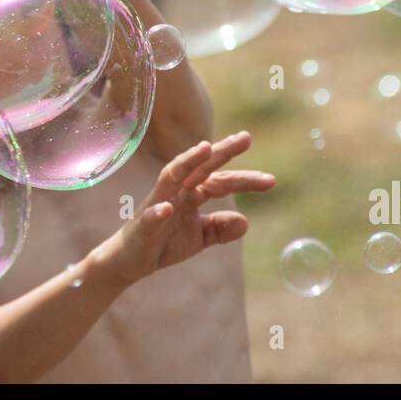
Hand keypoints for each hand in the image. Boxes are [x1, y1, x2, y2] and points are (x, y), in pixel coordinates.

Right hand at [96, 132, 273, 286]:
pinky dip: (157, 211)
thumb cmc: (165, 242)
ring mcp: (157, 203)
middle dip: (221, 152)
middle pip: (200, 167)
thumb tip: (245, 222)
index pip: (220, 180)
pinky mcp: (142, 224)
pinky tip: (167, 209)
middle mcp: (175, 191)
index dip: (244, 179)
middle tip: (246, 138)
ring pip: (171, 176)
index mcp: (191, 193)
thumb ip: (220, 228)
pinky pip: (150, 215)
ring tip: (205, 149)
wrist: (131, 261)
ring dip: (187, 161)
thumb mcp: (199, 237)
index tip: (270, 180)